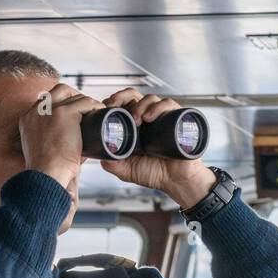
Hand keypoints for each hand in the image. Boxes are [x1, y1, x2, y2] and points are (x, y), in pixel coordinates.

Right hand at [18, 83, 102, 190]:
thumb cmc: (47, 172)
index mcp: (28, 120)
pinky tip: (100, 113)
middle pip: (59, 91)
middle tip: (87, 109)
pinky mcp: (64, 113)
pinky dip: (94, 106)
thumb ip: (51, 142)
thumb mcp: (43, 153)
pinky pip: (84, 102)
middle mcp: (36, 111)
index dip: (63, 104)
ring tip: (96, 112)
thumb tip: (74, 143)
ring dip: (86, 102)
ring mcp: (50, 110)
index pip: (46, 101)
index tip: (75, 113)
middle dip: (75, 96)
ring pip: (73, 96)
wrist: (46, 177)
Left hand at [99, 89, 216, 206]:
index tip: (104, 108)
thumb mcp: (127, 171)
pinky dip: (159, 107)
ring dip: (140, 105)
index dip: (112, 103)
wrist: (177, 181)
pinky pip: (169, 104)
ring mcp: (162, 118)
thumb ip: (113, 164)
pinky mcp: (177, 119)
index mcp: (134, 126)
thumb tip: (100, 157)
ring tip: (137, 119)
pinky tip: (150, 117)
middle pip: (133, 96)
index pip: (121, 105)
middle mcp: (147, 119)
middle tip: (114, 105)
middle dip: (122, 96)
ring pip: (150, 98)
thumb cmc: (155, 174)